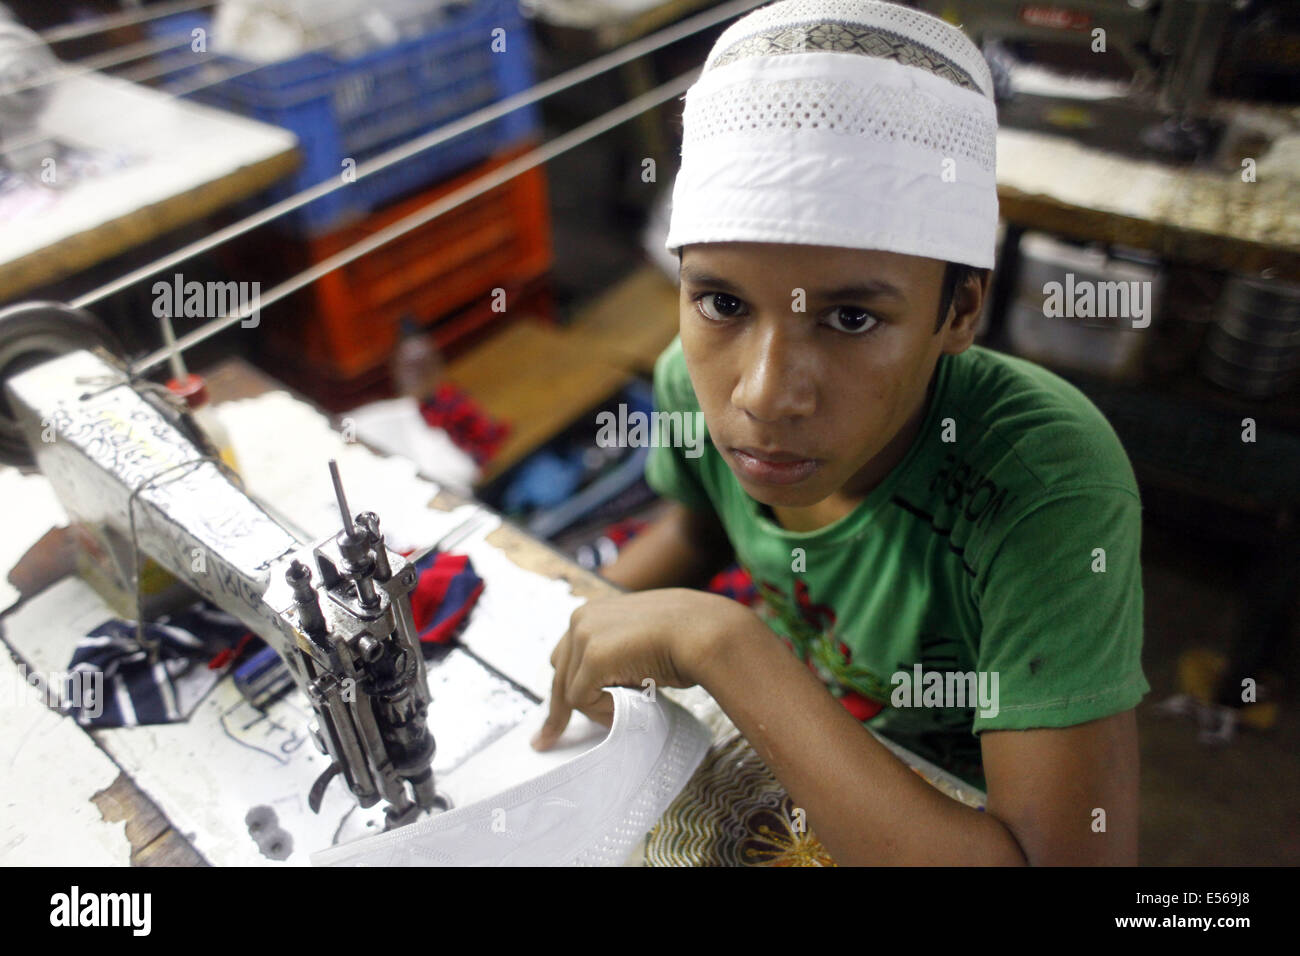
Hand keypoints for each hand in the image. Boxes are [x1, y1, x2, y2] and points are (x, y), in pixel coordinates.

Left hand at [530, 588, 748, 749]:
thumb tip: (607, 680)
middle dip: (556, 708)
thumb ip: (617, 652)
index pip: (566, 655)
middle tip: (546, 739)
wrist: (706, 632)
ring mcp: (585, 635)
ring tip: (621, 715)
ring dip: (595, 708)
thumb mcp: (640, 640)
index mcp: (593, 612)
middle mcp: (581, 618)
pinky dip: (602, 711)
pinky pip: (582, 699)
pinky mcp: (593, 657)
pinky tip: (628, 705)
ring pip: (569, 690)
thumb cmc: (686, 638)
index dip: (563, 686)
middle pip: (558, 673)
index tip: (555, 715)